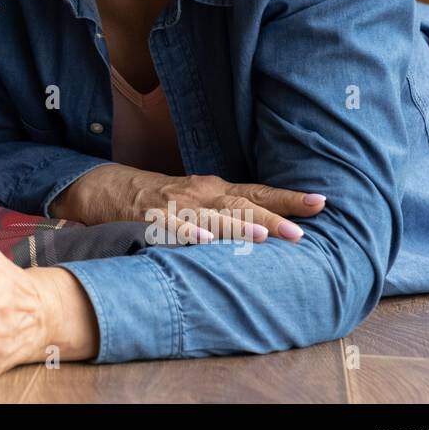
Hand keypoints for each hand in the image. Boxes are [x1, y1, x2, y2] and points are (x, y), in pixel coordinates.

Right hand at [50, 164, 324, 241]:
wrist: (107, 187)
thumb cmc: (161, 198)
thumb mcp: (199, 199)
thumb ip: (230, 211)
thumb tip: (275, 227)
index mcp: (215, 189)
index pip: (258, 191)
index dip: (288, 197)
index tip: (321, 202)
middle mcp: (200, 193)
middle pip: (241, 202)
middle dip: (273, 215)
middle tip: (300, 232)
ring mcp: (176, 203)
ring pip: (211, 214)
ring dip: (238, 224)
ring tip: (263, 235)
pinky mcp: (149, 215)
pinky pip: (170, 224)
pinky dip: (187, 232)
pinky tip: (203, 242)